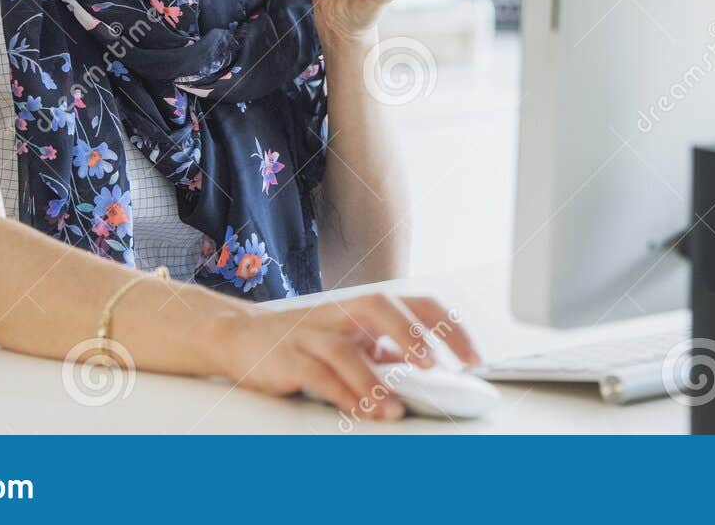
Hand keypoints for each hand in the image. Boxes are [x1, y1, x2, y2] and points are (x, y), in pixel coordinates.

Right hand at [217, 293, 481, 420]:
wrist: (241, 335)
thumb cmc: (308, 340)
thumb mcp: (353, 338)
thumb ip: (386, 348)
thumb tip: (430, 367)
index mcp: (364, 306)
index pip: (416, 302)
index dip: (447, 326)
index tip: (473, 357)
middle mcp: (341, 313)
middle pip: (381, 308)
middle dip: (414, 335)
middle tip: (438, 367)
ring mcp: (313, 333)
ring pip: (346, 349)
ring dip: (373, 380)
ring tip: (394, 409)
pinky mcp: (289, 358)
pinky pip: (318, 376)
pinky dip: (342, 394)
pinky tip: (361, 412)